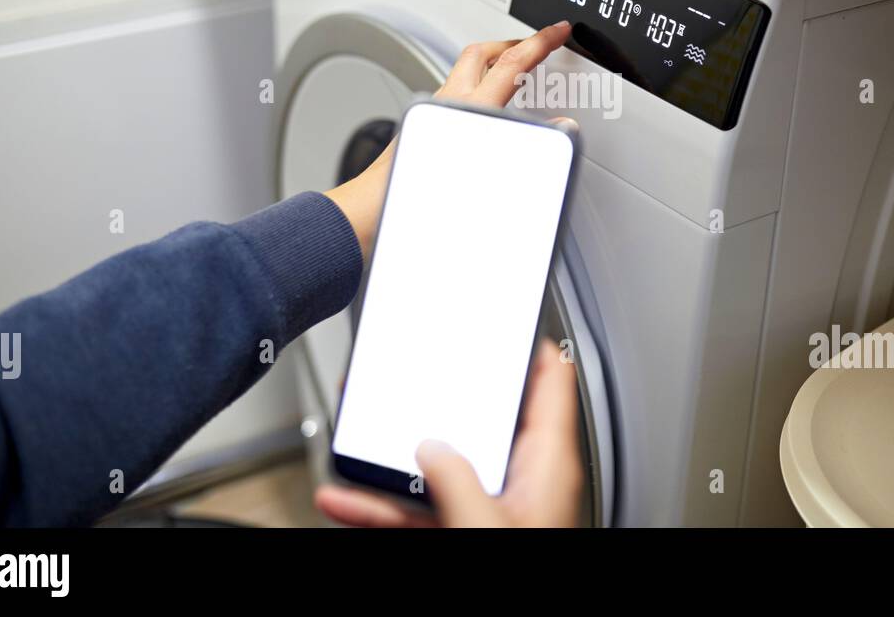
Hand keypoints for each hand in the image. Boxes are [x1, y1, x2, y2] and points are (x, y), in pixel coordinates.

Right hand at [315, 340, 583, 526]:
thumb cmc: (522, 574)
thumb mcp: (484, 524)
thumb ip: (456, 477)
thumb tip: (430, 446)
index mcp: (547, 466)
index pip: (550, 382)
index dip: (528, 345)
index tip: (502, 318)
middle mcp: (522, 485)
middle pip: (478, 423)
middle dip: (435, 403)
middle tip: (405, 374)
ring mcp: (488, 513)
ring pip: (436, 471)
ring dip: (390, 460)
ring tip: (352, 437)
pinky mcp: (460, 536)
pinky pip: (416, 513)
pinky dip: (378, 508)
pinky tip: (342, 499)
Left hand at [323, 21, 571, 252]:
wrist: (369, 211)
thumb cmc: (414, 196)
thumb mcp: (485, 174)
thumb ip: (526, 145)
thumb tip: (558, 130)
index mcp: (467, 107)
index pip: (511, 62)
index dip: (539, 42)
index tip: (556, 30)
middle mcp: (446, 103)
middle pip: (481, 53)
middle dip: (510, 44)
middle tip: (532, 47)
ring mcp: (432, 113)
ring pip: (464, 74)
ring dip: (489, 68)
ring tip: (512, 79)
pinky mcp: (424, 129)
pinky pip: (453, 100)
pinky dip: (474, 96)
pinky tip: (482, 115)